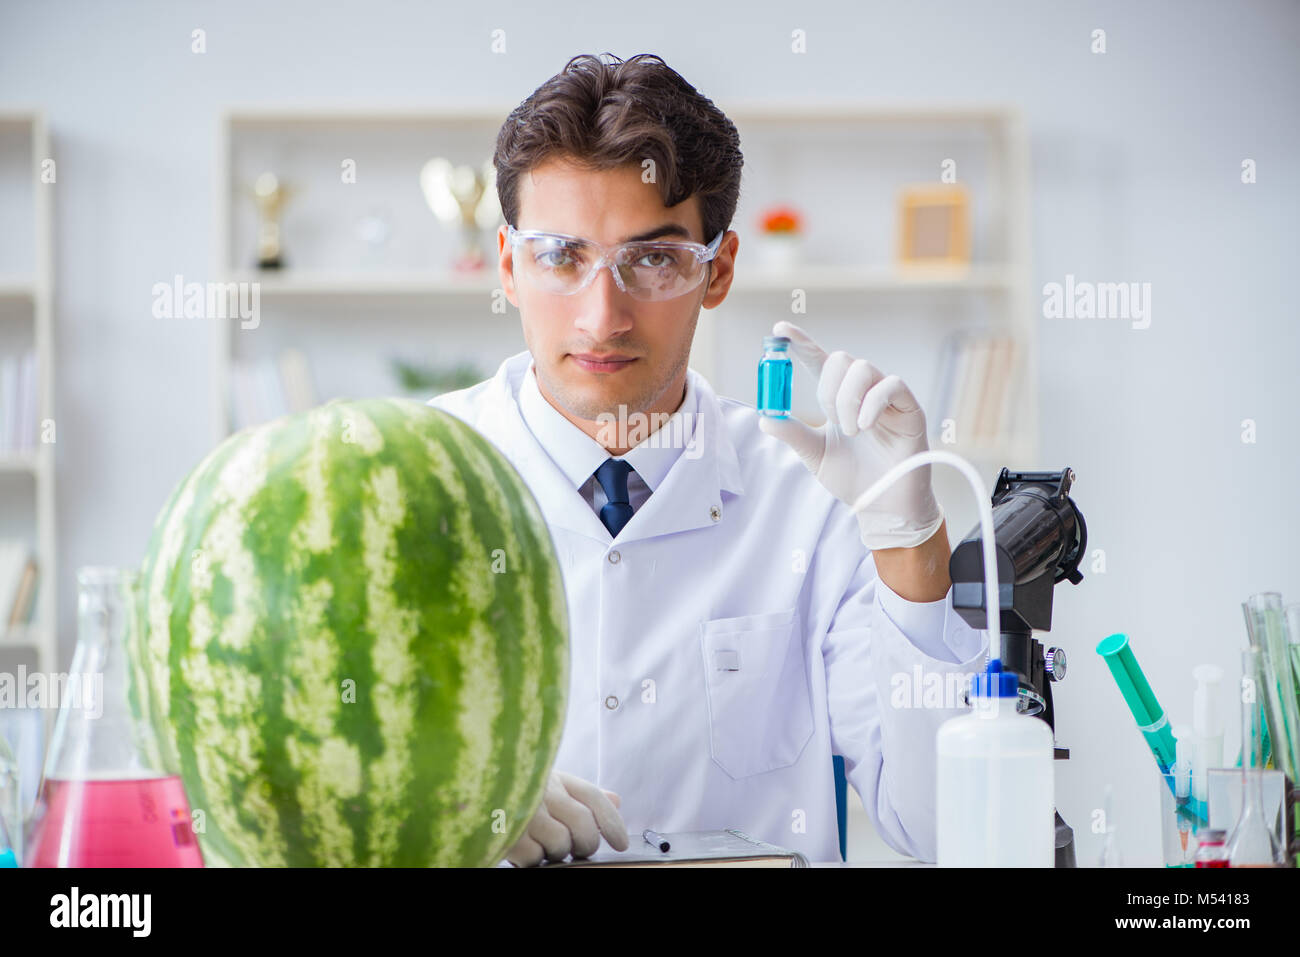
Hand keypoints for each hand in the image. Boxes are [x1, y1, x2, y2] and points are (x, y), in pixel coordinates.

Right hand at [503, 770, 628, 866]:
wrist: (464, 786)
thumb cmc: (511, 787)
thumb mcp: (546, 783)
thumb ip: (579, 793)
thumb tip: (618, 800)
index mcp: (554, 775)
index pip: (593, 798)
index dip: (612, 822)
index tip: (622, 844)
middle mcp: (541, 789)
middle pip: (583, 825)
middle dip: (586, 844)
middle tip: (577, 849)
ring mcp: (524, 810)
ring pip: (561, 844)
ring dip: (555, 851)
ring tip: (540, 842)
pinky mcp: (505, 832)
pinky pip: (535, 858)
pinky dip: (532, 858)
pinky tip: (521, 846)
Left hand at [757, 320, 943, 550]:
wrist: (882, 506)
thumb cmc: (853, 479)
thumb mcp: (815, 456)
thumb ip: (793, 434)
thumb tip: (765, 418)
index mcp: (838, 398)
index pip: (818, 361)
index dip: (800, 343)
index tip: (779, 330)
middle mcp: (862, 391)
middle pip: (840, 358)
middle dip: (828, 389)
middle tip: (833, 422)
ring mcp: (887, 397)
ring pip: (863, 368)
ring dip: (848, 400)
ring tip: (852, 432)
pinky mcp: (909, 408)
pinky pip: (891, 385)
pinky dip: (872, 404)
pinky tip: (865, 428)